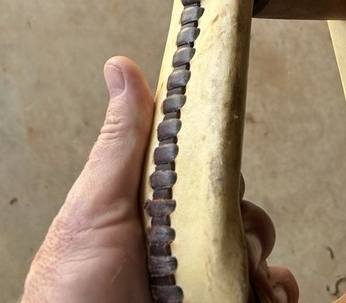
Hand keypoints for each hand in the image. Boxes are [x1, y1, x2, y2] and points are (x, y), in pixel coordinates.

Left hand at [21, 56, 297, 302]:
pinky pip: (262, 293)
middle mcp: (175, 242)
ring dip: (259, 253)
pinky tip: (268, 289)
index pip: (198, 166)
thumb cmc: (70, 297)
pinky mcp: (217, 301)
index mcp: (147, 207)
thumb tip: (122, 66)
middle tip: (232, 228)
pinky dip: (275, 288)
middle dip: (246, 215)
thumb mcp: (94, 208)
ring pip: (253, 251)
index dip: (218, 160)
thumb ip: (119, 142)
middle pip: (235, 208)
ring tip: (245, 268)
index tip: (228, 160)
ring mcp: (197, 278)